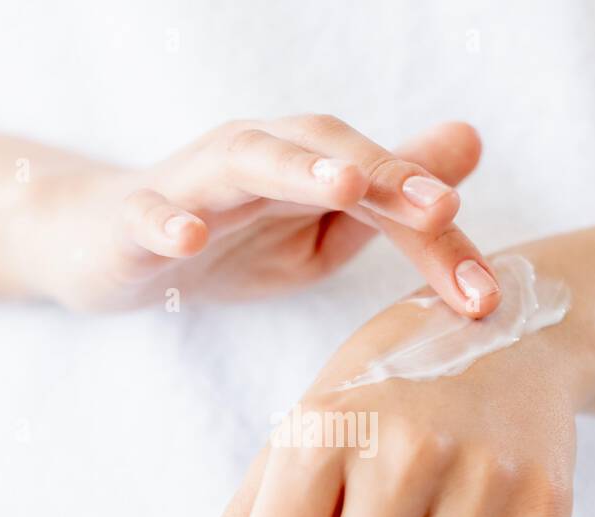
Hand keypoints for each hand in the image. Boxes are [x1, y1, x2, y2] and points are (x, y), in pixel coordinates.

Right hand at [7, 116, 500, 314]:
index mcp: (309, 169)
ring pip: (246, 157)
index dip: (437, 239)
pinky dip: (166, 220)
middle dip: (388, 174)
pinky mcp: (135, 218)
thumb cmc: (227, 239)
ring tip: (345, 185)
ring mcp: (195, 184)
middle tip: (442, 206)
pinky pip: (150, 213)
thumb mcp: (320, 230)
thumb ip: (387, 201)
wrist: (109, 248)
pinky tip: (189, 237)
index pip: (386, 193)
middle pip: (329, 149)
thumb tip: (470, 143)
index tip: (485, 295)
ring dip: (296, 167)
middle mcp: (259, 157)